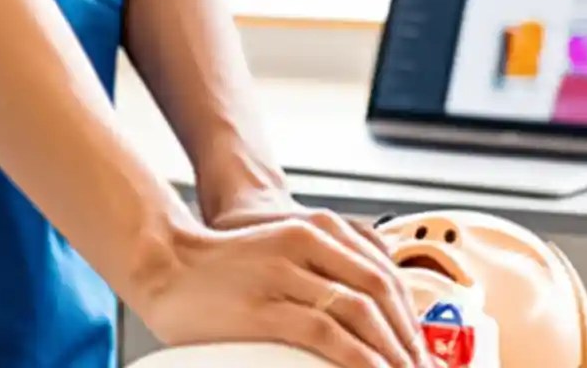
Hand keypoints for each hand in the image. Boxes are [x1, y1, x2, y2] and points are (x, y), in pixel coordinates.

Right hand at [132, 213, 433, 367]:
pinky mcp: (265, 307)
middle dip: (410, 338)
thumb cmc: (221, 269)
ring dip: (393, 351)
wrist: (163, 263)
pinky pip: (327, 333)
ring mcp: (284, 275)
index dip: (410, 314)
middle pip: (380, 292)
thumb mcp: (280, 254)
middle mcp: (304, 245)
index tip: (423, 348)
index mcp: (313, 231)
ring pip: (360, 312)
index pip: (382, 273)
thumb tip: (365, 317)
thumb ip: (319, 270)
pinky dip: (360, 357)